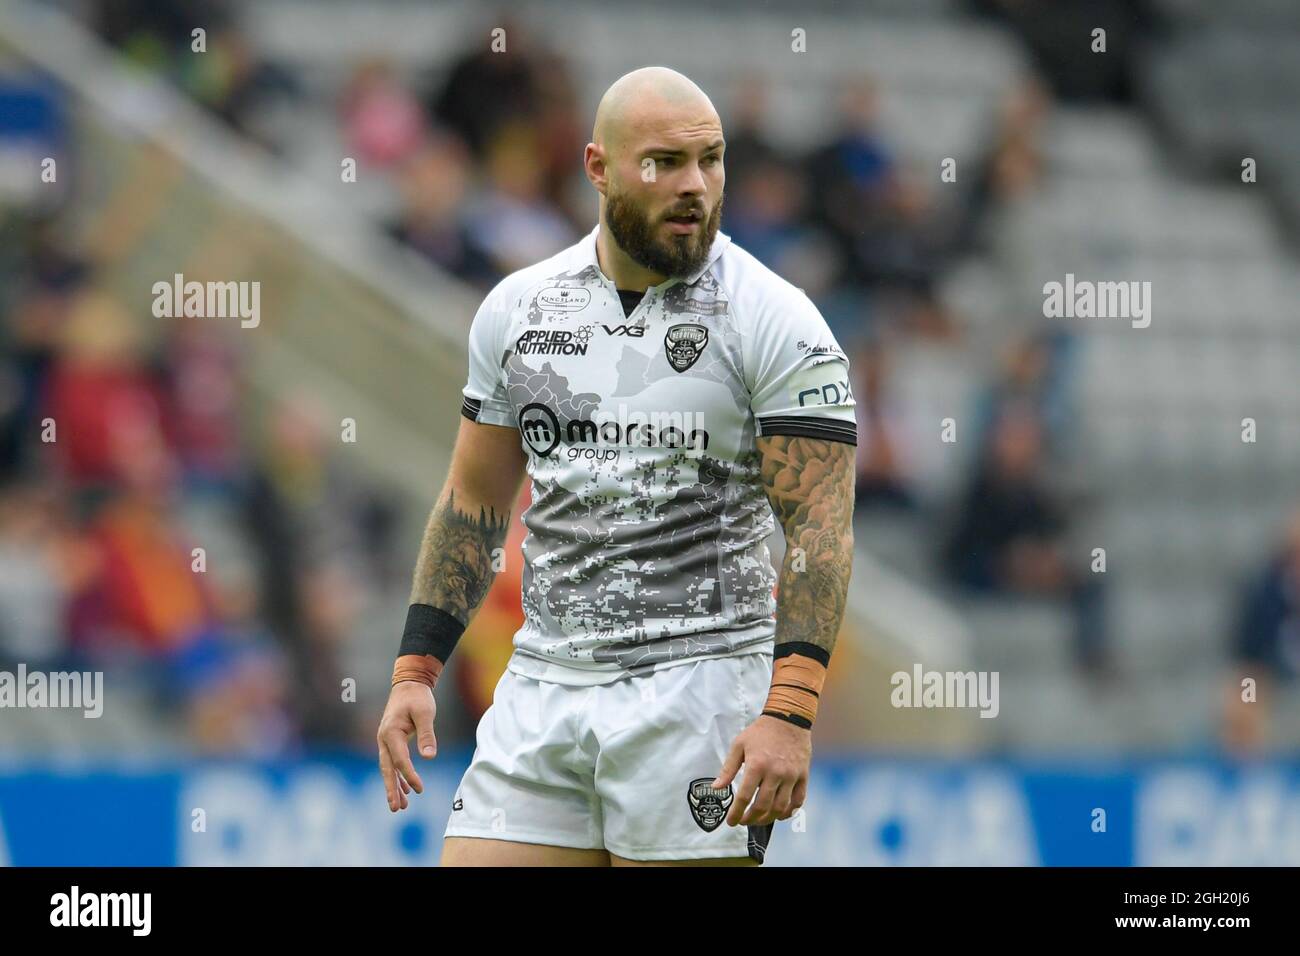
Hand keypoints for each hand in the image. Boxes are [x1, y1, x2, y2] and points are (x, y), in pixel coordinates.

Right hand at [377, 681, 437, 811]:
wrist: (409, 684)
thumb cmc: (418, 698)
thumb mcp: (425, 714)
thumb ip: (427, 735)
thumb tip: (429, 758)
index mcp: (391, 733)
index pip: (400, 760)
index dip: (410, 775)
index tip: (420, 789)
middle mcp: (384, 739)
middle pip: (387, 769)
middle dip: (392, 789)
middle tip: (396, 808)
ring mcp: (385, 741)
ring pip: (388, 768)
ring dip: (394, 786)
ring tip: (400, 806)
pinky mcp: (391, 741)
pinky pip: (392, 762)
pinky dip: (398, 775)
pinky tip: (404, 789)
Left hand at [712, 714, 810, 826]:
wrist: (788, 718)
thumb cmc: (760, 732)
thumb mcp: (739, 745)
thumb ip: (728, 768)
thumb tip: (717, 788)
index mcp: (757, 765)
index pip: (744, 797)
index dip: (736, 813)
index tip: (731, 821)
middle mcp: (775, 773)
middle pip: (763, 806)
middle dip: (750, 819)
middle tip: (744, 821)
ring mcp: (791, 775)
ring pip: (780, 807)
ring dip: (768, 819)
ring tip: (759, 819)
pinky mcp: (803, 775)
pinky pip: (798, 801)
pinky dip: (788, 812)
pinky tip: (779, 814)